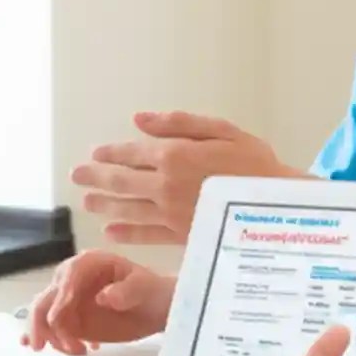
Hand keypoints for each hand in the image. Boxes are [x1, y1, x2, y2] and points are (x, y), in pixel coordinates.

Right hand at [20, 250, 175, 355]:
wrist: (155, 309)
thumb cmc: (151, 291)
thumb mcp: (144, 287)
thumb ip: (126, 290)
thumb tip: (103, 297)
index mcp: (89, 263)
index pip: (68, 276)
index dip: (60, 297)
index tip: (57, 319)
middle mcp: (72, 279)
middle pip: (46, 297)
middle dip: (41, 322)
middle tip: (45, 345)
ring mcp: (68, 300)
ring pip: (45, 317)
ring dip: (53, 337)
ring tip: (79, 351)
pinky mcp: (70, 320)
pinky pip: (53, 331)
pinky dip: (53, 340)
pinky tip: (60, 348)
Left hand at [73, 111, 305, 244]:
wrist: (278, 205)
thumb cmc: (254, 163)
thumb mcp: (222, 130)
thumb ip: (178, 123)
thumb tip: (139, 119)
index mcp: (175, 154)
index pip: (131, 153)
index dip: (110, 153)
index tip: (95, 153)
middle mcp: (165, 184)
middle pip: (120, 181)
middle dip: (95, 178)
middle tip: (77, 176)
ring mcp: (170, 213)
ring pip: (127, 208)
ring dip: (103, 204)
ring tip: (86, 202)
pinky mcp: (180, 236)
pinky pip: (145, 234)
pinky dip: (126, 232)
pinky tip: (111, 231)